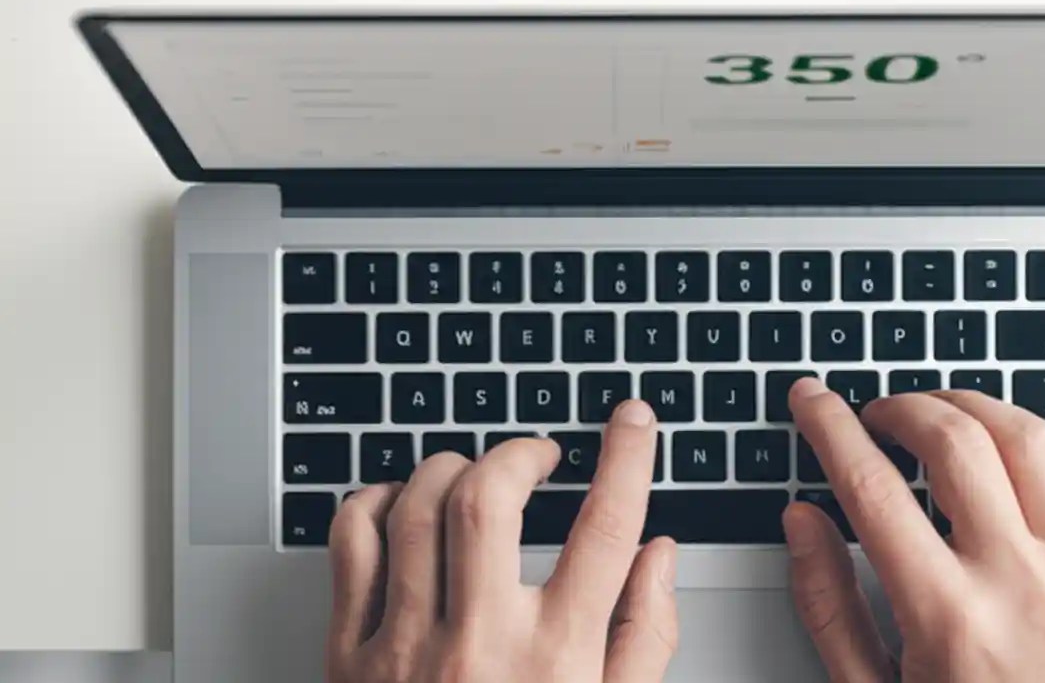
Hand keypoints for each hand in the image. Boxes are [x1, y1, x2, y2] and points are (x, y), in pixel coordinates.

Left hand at [325, 400, 675, 682]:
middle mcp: (480, 643)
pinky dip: (371, 505)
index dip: (627, 457)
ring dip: (450, 469)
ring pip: (416, 511)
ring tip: (474, 473)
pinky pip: (350, 549)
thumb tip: (659, 555)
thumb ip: (644, 636)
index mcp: (556, 659)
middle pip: (491, 500)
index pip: (605, 529)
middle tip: (540, 454)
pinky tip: (396, 502)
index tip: (633, 421)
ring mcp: (406, 647)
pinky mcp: (349, 658)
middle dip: (520, 453)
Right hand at [784, 378, 1044, 681]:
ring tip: (937, 414)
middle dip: (900, 407)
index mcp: (948, 619)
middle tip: (873, 415)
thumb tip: (803, 523)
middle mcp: (1017, 581)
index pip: (872, 490)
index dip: (830, 429)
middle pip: (954, 443)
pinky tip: (1013, 445)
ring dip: (969, 406)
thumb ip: (829, 607)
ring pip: (1026, 437)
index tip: (812, 400)